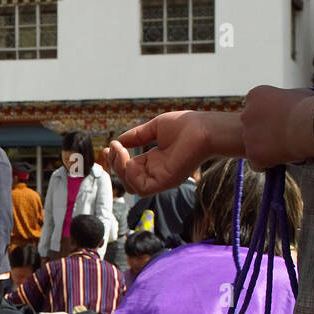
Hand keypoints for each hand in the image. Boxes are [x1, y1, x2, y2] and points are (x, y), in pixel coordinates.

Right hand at [107, 110, 227, 194]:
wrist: (203, 129)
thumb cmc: (185, 125)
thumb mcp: (154, 128)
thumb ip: (136, 136)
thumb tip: (117, 141)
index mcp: (154, 162)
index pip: (129, 168)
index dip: (117, 160)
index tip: (110, 147)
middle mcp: (156, 173)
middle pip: (127, 180)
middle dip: (115, 165)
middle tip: (113, 148)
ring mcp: (161, 179)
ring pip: (131, 186)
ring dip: (120, 169)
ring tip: (119, 150)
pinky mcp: (165, 183)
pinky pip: (141, 188)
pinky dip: (130, 175)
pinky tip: (129, 159)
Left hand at [240, 86, 313, 168]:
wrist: (307, 125)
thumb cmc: (308, 107)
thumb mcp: (297, 94)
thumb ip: (288, 99)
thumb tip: (295, 103)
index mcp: (255, 95)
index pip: (256, 107)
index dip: (269, 116)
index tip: (281, 120)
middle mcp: (246, 114)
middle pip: (251, 127)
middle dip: (264, 132)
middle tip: (283, 136)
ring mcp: (247, 135)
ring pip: (253, 146)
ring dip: (266, 148)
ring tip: (286, 147)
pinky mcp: (252, 154)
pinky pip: (256, 163)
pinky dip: (266, 164)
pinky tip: (280, 160)